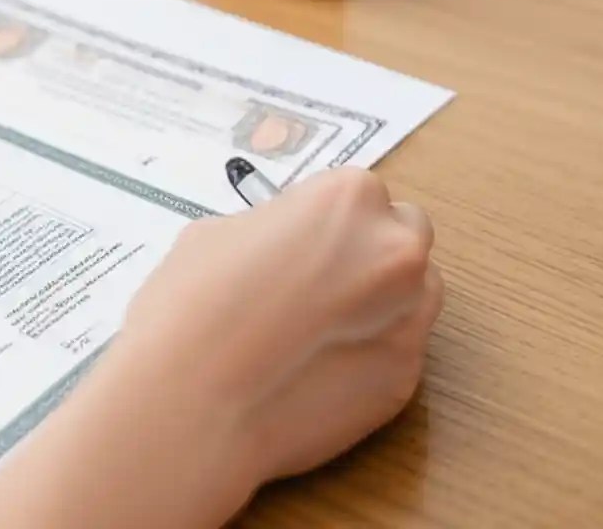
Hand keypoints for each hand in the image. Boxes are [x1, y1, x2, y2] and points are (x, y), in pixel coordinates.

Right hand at [122, 167, 442, 483]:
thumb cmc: (189, 310)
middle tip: (314, 283)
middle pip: (402, 237)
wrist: (190, 407)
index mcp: (347, 200)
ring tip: (314, 331)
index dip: (319, 223)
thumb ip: (272, 232)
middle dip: (365, 254)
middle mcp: (395, 251)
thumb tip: (283, 248)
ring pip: (413, 296)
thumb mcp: (215, 236)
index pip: (354, 196)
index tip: (294, 246)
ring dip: (378, 303)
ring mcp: (410, 319)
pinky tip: (312, 371)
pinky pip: (394, 353)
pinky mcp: (405, 382)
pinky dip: (364, 356)